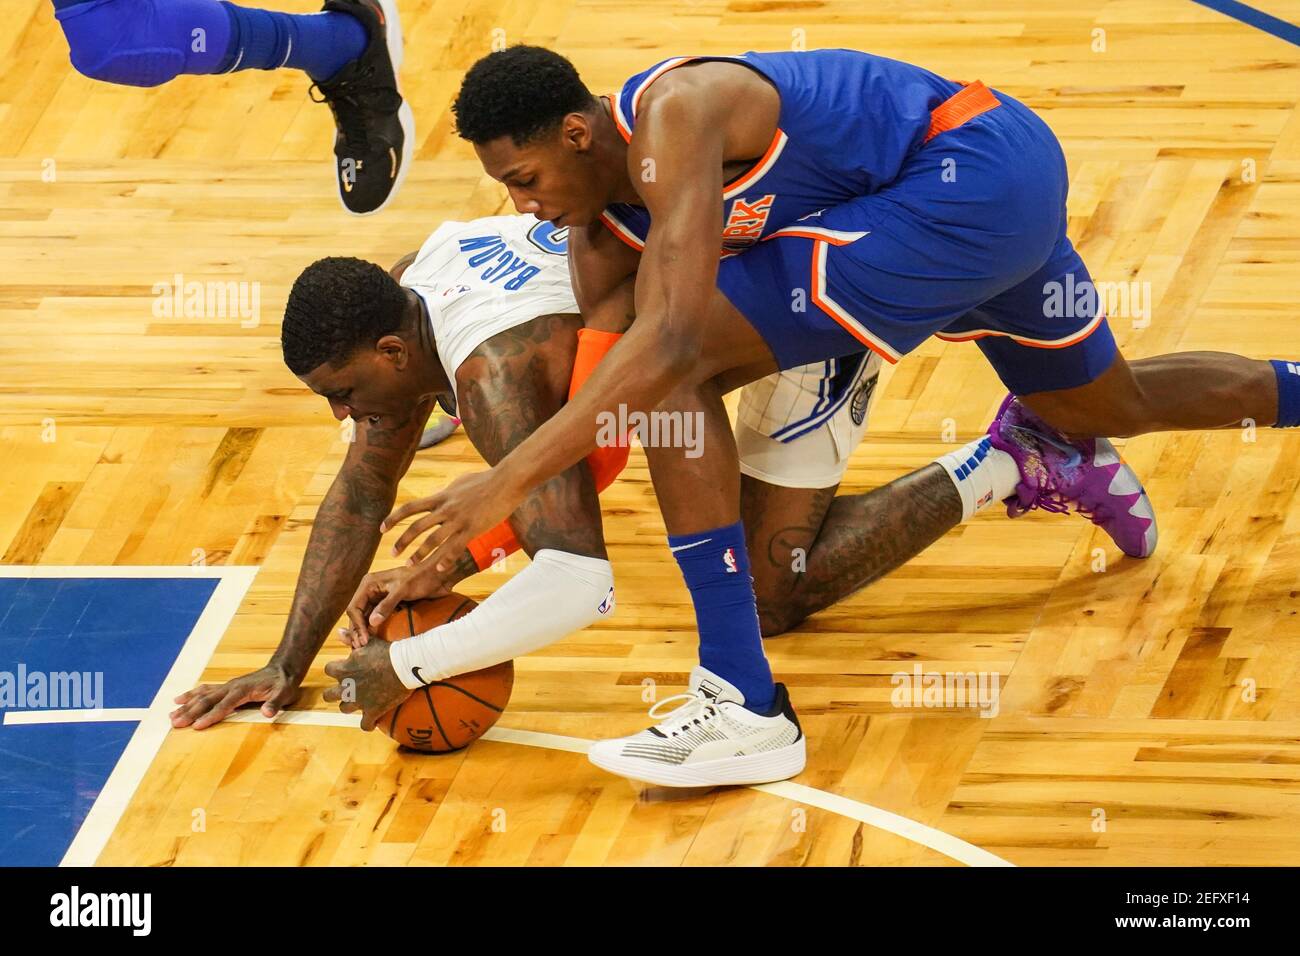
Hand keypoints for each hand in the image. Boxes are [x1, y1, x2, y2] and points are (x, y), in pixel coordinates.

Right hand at [170, 664, 299, 729]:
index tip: (197, 726)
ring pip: (202, 695)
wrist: (283, 668)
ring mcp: (227, 686)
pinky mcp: (226, 687)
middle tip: (175, 724)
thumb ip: (275, 703)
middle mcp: (231, 687)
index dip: (211, 716)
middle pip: (207, 701)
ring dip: (187, 706)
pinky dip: (191, 695)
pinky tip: (179, 700)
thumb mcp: (284, 693)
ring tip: (171, 716)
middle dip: (191, 713)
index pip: (224, 705)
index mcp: (243, 690)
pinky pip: (205, 690)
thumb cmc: (283, 683)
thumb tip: (267, 713)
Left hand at [322, 640, 409, 731]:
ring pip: (344, 709)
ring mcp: (359, 701)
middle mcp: (347, 687)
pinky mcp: (372, 711)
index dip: (335, 669)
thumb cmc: (387, 652)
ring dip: (350, 706)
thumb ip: (351, 639)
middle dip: (335, 693)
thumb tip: (339, 631)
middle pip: (329, 695)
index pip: (328, 670)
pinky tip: (371, 722)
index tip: (344, 668)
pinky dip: (368, 724)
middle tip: (345, 690)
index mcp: (344, 669)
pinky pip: (365, 724)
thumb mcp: (368, 642)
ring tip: (358, 703)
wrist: (405, 666)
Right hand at [341, 562, 451, 647]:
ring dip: (365, 631)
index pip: (355, 608)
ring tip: (366, 646)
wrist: (437, 575)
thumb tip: (371, 623)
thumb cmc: (420, 578)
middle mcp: (370, 590)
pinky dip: (374, 628)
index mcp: (369, 583)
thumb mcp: (403, 590)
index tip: (364, 640)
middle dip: (358, 630)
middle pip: (358, 614)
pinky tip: (374, 639)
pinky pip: (376, 618)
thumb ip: (387, 605)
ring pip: (366, 617)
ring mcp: (379, 598)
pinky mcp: (388, 604)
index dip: (357, 625)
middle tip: (361, 647)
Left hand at [383, 467, 523, 573]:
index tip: (382, 529)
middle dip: (402, 541)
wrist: (507, 480)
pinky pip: (456, 546)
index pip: (410, 508)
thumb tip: (442, 496)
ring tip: (411, 565)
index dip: (393, 518)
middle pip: (416, 526)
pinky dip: (446, 559)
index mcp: (441, 497)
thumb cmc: (487, 480)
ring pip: (433, 539)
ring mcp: (459, 519)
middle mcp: (445, 508)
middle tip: (393, 554)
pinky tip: (439, 568)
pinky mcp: (473, 528)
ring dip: (420, 553)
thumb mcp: (460, 483)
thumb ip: (448, 492)